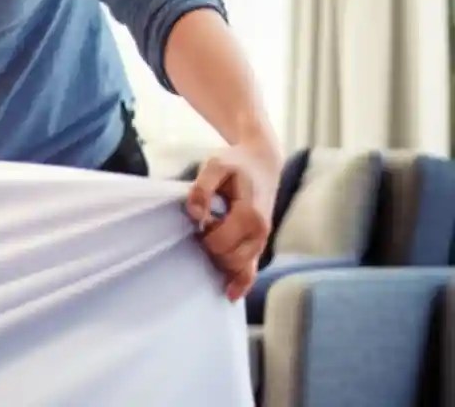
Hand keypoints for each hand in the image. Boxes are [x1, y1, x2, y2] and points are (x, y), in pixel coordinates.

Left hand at [185, 141, 279, 301]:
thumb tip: (195, 214)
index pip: (219, 243)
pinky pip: (252, 270)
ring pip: (239, 268)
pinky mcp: (259, 243)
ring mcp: (261, 241)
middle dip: (210, 249)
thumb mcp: (215, 165)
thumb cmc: (236, 163)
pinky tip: (229, 294)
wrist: (262, 162)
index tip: (198, 219)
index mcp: (251, 215)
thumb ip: (202, 188)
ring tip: (211, 239)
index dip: (203, 234)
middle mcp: (260, 233)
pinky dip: (241, 283)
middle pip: (228, 260)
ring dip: (220, 261)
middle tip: (203, 228)